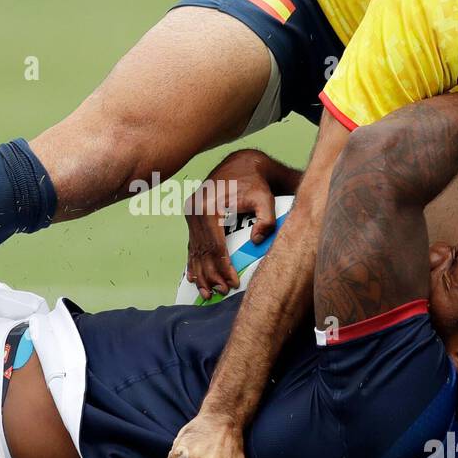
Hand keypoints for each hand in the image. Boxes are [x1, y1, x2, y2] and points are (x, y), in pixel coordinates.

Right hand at [184, 149, 290, 299]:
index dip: (223, 268)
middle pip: (202, 251)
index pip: (216, 246)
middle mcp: (195, 211)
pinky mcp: (191, 216)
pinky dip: (193, 262)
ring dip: (201, 274)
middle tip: (222, 292)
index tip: (233, 284)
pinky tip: (194, 278)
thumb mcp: (266, 199)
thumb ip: (266, 220)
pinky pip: (192, 243)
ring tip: (208, 293)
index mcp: (209, 209)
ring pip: (195, 250)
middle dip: (211, 275)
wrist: (241, 164)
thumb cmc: (256, 184)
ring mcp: (191, 214)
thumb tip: (255, 241)